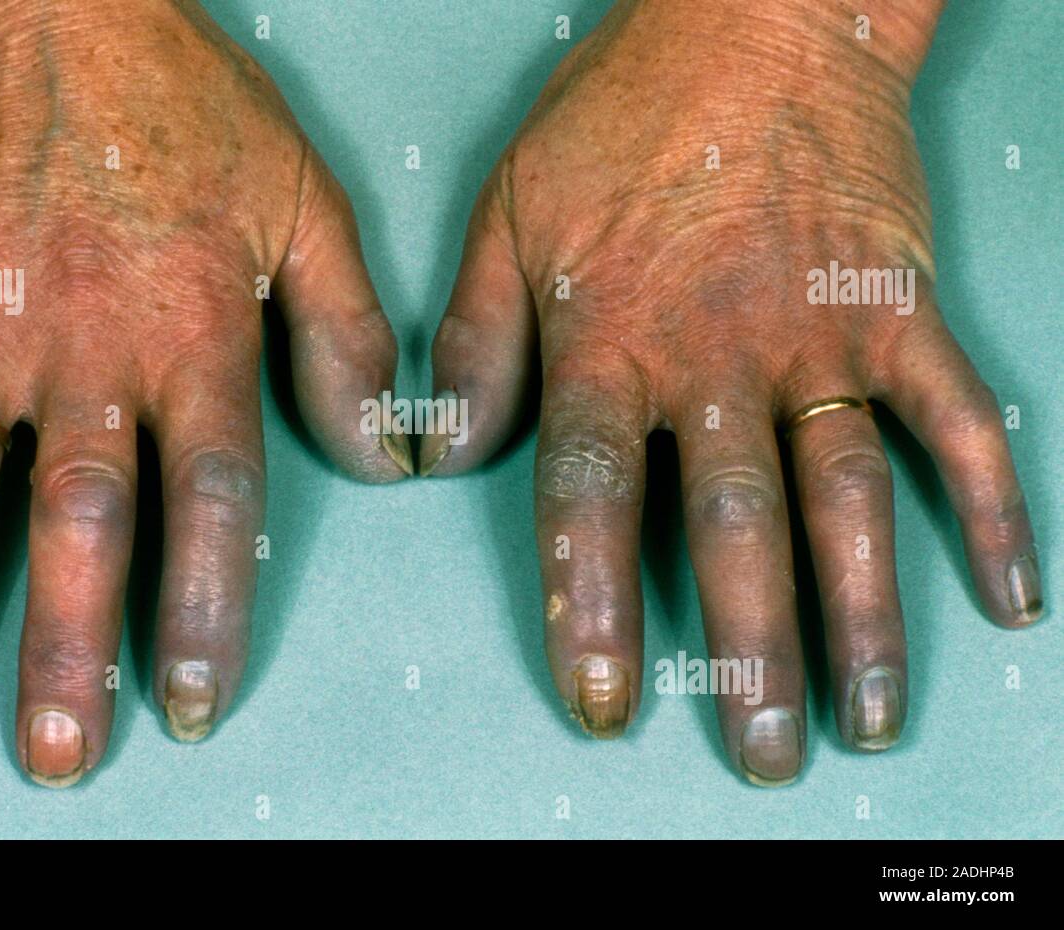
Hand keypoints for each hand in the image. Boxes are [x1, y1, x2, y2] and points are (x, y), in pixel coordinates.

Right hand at [0, 0, 407, 785]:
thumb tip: (389, 457)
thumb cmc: (191, 115)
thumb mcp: (309, 209)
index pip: (209, 507)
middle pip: (77, 524)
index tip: (195, 704)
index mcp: (193, 337)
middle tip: (62, 754)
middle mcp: (83, 352)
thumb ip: (352, 337)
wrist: (59, 20)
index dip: (206, 616)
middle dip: (68, 649)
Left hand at [425, 0, 1040, 784]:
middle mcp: (719, 360)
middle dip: (748, 651)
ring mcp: (822, 341)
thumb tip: (444, 451)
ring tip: (868, 716)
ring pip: (849, 500)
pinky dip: (994, 511)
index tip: (605, 700)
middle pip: (735, 527)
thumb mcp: (508, 213)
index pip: (593, 496)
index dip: (593, 604)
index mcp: (611, 344)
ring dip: (865, 617)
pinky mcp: (903, 316)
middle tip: (760, 750)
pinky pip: (960, 424)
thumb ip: (476, 337)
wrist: (755, 23)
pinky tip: (1014, 598)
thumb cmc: (625, 118)